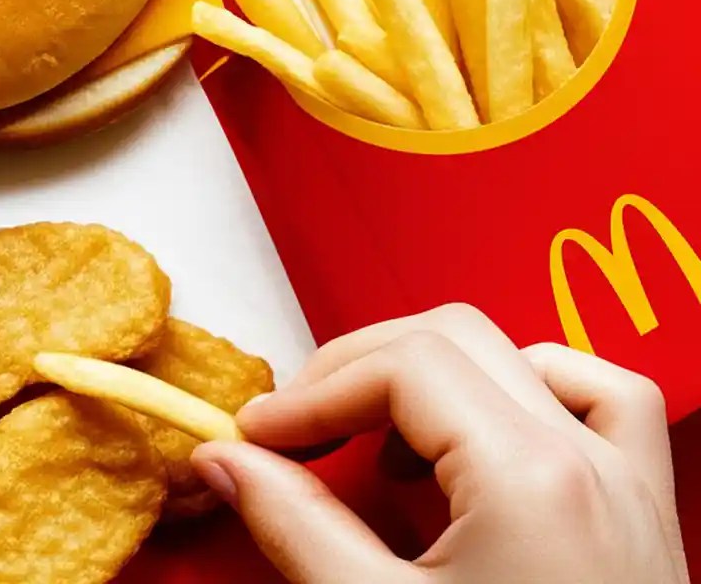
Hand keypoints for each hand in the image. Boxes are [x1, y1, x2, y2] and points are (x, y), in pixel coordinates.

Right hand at [193, 303, 688, 583]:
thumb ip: (295, 526)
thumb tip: (227, 463)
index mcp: (531, 477)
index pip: (401, 367)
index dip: (310, 392)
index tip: (257, 435)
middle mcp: (590, 461)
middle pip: (453, 339)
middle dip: (354, 371)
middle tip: (296, 430)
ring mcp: (626, 481)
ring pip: (523, 354)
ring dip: (433, 379)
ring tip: (382, 448)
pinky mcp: (638, 509)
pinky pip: (596, 398)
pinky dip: (525, 393)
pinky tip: (479, 439)